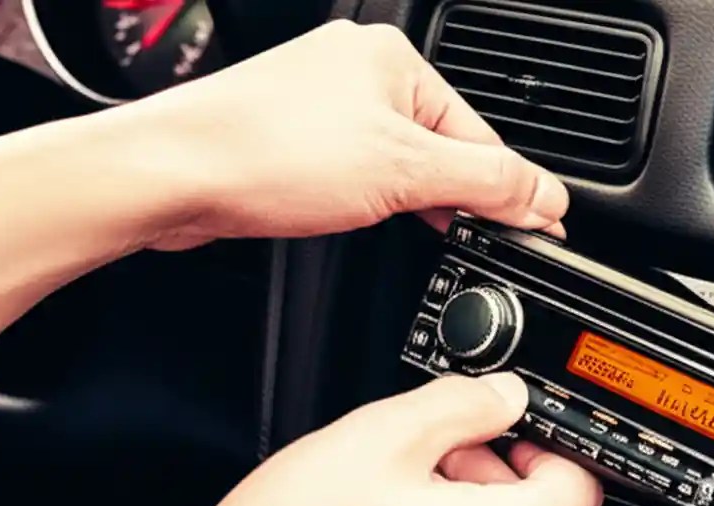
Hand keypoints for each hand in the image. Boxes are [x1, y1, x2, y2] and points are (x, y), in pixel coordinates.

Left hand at [119, 19, 568, 248]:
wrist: (169, 177)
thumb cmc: (266, 154)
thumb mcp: (403, 172)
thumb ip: (486, 183)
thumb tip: (544, 196)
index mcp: (393, 57)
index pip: (481, 132)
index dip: (507, 189)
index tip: (533, 230)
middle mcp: (358, 71)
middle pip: (442, 146)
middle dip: (454, 196)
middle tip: (469, 240)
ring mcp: (323, 105)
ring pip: (400, 162)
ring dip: (413, 201)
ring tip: (405, 228)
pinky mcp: (296, 139)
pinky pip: (360, 170)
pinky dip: (373, 200)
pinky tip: (366, 219)